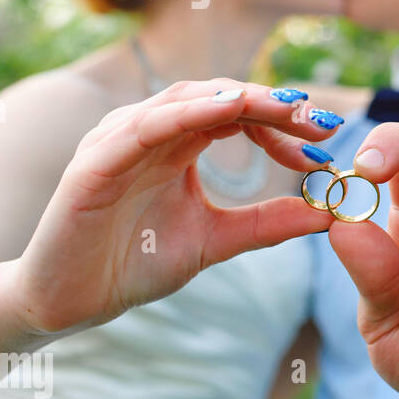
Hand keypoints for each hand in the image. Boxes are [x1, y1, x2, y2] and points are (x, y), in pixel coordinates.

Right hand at [10, 80, 336, 335]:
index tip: (328, 138)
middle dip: (273, 105)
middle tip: (320, 121)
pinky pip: (144, 126)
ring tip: (285, 107)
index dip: (284, 120)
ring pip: (186, 100)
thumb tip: (328, 213)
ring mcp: (119, 140)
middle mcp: (150, 130)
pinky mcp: (95, 161)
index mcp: (178, 143)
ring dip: (239, 99)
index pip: (239, 113)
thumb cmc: (135, 262)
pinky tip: (225, 110)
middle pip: (220, 97)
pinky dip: (186, 113)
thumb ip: (268, 223)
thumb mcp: (217, 240)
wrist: (70, 301)